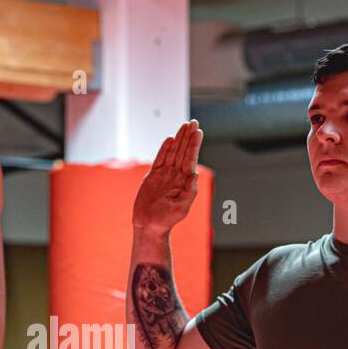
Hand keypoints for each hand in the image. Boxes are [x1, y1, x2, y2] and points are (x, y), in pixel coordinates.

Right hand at [133, 120, 201, 234]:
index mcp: (184, 181)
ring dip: (178, 139)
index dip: (194, 145)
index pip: (190, 159)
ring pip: (173, 152)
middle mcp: (175, 175)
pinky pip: (159, 159)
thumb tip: (195, 174)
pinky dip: (164, 149)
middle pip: (183, 152)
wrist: (149, 226)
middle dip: (188, 137)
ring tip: (184, 125)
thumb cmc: (167, 220)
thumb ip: (190, 191)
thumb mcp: (182, 207)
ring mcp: (164, 174)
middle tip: (193, 122)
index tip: (198, 132)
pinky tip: (170, 139)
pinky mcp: (152, 176)